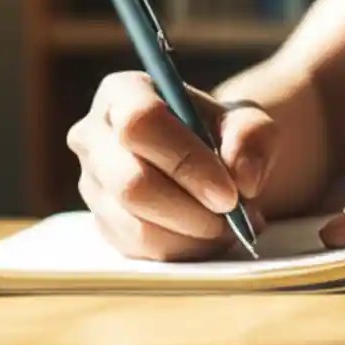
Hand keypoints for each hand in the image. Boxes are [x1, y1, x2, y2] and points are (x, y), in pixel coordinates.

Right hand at [67, 72, 277, 260]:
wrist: (205, 160)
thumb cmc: (218, 133)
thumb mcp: (245, 121)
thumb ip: (251, 137)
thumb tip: (243, 178)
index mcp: (122, 93)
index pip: (140, 123)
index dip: (185, 161)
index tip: (228, 193)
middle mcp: (94, 136)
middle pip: (131, 183)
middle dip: (191, 210)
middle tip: (233, 215)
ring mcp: (92, 184)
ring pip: (136, 226)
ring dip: (193, 236)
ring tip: (230, 226)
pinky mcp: (103, 223)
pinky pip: (142, 250)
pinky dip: (185, 250)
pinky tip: (210, 235)